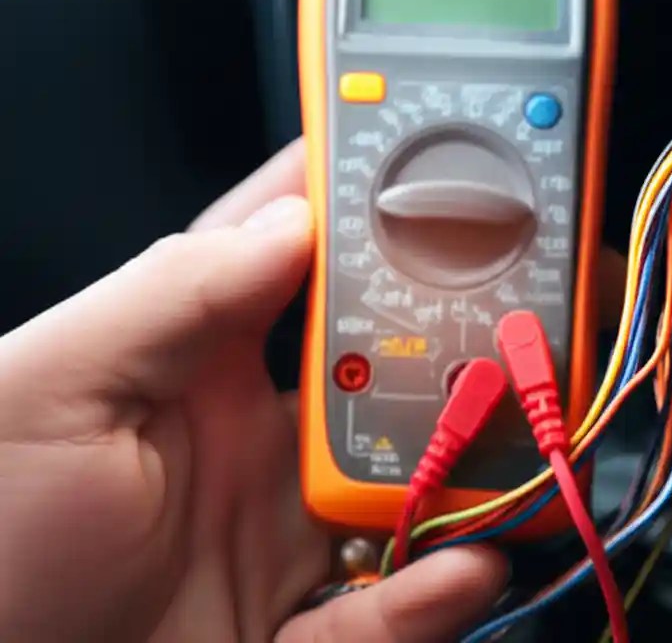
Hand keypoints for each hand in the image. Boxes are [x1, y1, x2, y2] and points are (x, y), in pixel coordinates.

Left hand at [0, 140, 506, 641]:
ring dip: (472, 476)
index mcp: (190, 362)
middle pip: (383, 375)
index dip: (365, 205)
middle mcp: (250, 440)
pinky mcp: (286, 630)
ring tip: (526, 452)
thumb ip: (167, 298)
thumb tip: (294, 221)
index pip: (296, 259)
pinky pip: (379, 617)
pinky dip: (431, 598)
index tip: (448, 163)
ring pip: (408, 492)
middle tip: (533, 316)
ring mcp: (276, 536)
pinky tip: (466, 568)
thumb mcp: (43, 391)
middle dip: (460, 344)